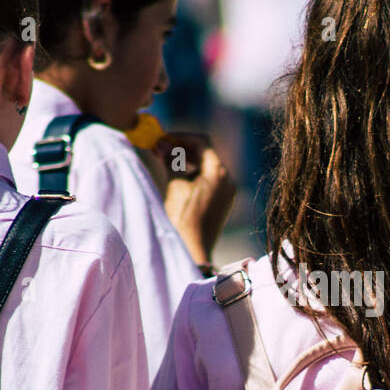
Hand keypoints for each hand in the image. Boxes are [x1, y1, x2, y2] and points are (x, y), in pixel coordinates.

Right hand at [158, 133, 235, 264]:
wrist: (192, 251)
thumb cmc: (183, 219)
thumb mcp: (175, 185)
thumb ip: (171, 161)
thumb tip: (163, 145)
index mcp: (218, 173)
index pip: (202, 142)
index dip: (181, 137)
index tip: (163, 140)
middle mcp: (228, 180)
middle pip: (206, 153)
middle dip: (183, 149)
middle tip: (161, 149)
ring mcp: (227, 192)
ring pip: (207, 167)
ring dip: (187, 161)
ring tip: (166, 163)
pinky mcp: (222, 203)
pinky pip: (209, 181)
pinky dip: (194, 175)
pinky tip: (178, 178)